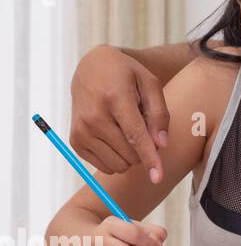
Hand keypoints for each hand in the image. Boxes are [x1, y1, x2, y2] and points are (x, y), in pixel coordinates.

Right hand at [70, 44, 169, 182]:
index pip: (135, 136)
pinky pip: (104, 165)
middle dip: (144, 148)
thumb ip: (159, 114)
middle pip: (129, 153)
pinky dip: (116, 157)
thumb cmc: (127, 75)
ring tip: (126, 129)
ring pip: (118, 164)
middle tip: (141, 125)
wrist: (92, 68)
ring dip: (130, 155)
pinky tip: (115, 137)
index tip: (157, 178)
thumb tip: (161, 146)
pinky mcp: (75, 141)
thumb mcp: (151, 84)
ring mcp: (81, 131)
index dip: (150, 158)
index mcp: (114, 99)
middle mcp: (93, 117)